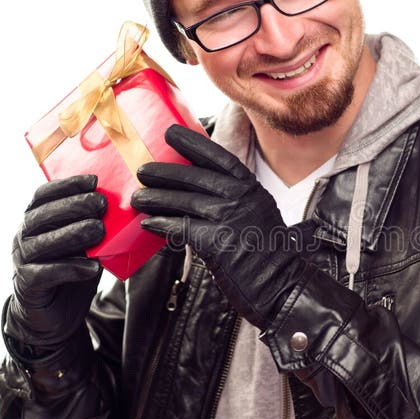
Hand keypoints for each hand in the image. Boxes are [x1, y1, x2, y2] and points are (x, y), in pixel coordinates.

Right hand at [4, 174, 105, 355]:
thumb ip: (94, 224)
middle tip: (101, 204)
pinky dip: (69, 268)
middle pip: (42, 215)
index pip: (43, 195)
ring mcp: (22, 260)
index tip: (94, 181)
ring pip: (42, 243)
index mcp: (35, 220)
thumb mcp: (86, 243)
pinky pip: (44, 273)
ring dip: (72, 234)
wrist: (57, 314)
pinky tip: (92, 266)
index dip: (67, 185)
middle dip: (73, 206)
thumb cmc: (72, 269)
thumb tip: (124, 206)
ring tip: (99, 230)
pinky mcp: (28, 284)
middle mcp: (24, 236)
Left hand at [133, 125, 307, 330]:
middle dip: (164, 172)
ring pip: (183, 200)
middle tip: (143, 171)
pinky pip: (181, 227)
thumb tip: (197, 192)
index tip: (170, 134)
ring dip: (155, 198)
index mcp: (251, 188)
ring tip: (138, 198)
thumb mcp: (258, 214)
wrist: (282, 284)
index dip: (193, 143)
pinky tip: (149, 224)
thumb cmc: (267, 254)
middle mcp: (241, 197)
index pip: (219, 157)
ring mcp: (229, 218)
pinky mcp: (217, 241)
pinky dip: (162, 224)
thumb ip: (234, 200)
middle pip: (195, 176)